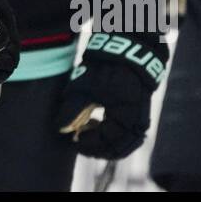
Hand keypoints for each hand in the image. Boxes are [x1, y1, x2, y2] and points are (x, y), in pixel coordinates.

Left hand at [56, 30, 167, 159]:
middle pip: (116, 149)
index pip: (105, 144)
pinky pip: (127, 136)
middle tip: (78, 138)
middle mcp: (137, 123)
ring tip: (87, 128)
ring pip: (123, 145)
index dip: (86, 144)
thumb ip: (71, 111)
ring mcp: (140, 120)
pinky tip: (97, 123)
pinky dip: (112, 136)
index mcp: (125, 118)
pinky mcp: (139, 115)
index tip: (72, 138)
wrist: (126, 52)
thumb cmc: (104, 69)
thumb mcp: (83, 88)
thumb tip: (60, 130)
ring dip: (104, 143)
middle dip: (95, 147)